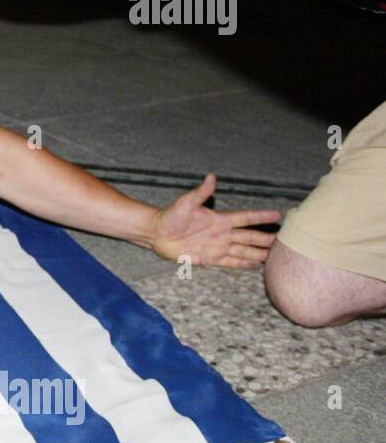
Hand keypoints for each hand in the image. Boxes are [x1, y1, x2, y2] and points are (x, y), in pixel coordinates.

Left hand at [150, 174, 280, 269]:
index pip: (245, 218)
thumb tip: (211, 177)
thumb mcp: (186, 203)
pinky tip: (255, 265)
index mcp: (220, 219)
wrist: (157, 234)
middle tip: (284, 241)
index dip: (261, 217)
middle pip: (249, 237)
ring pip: (243, 251)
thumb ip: (200, 192)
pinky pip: (230, 262)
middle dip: (266, 239)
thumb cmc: (171, 216)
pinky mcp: (209, 258)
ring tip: (274, 256)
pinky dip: (243, 264)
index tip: (278, 214)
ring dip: (258, 253)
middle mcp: (222, 234)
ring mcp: (217, 246)